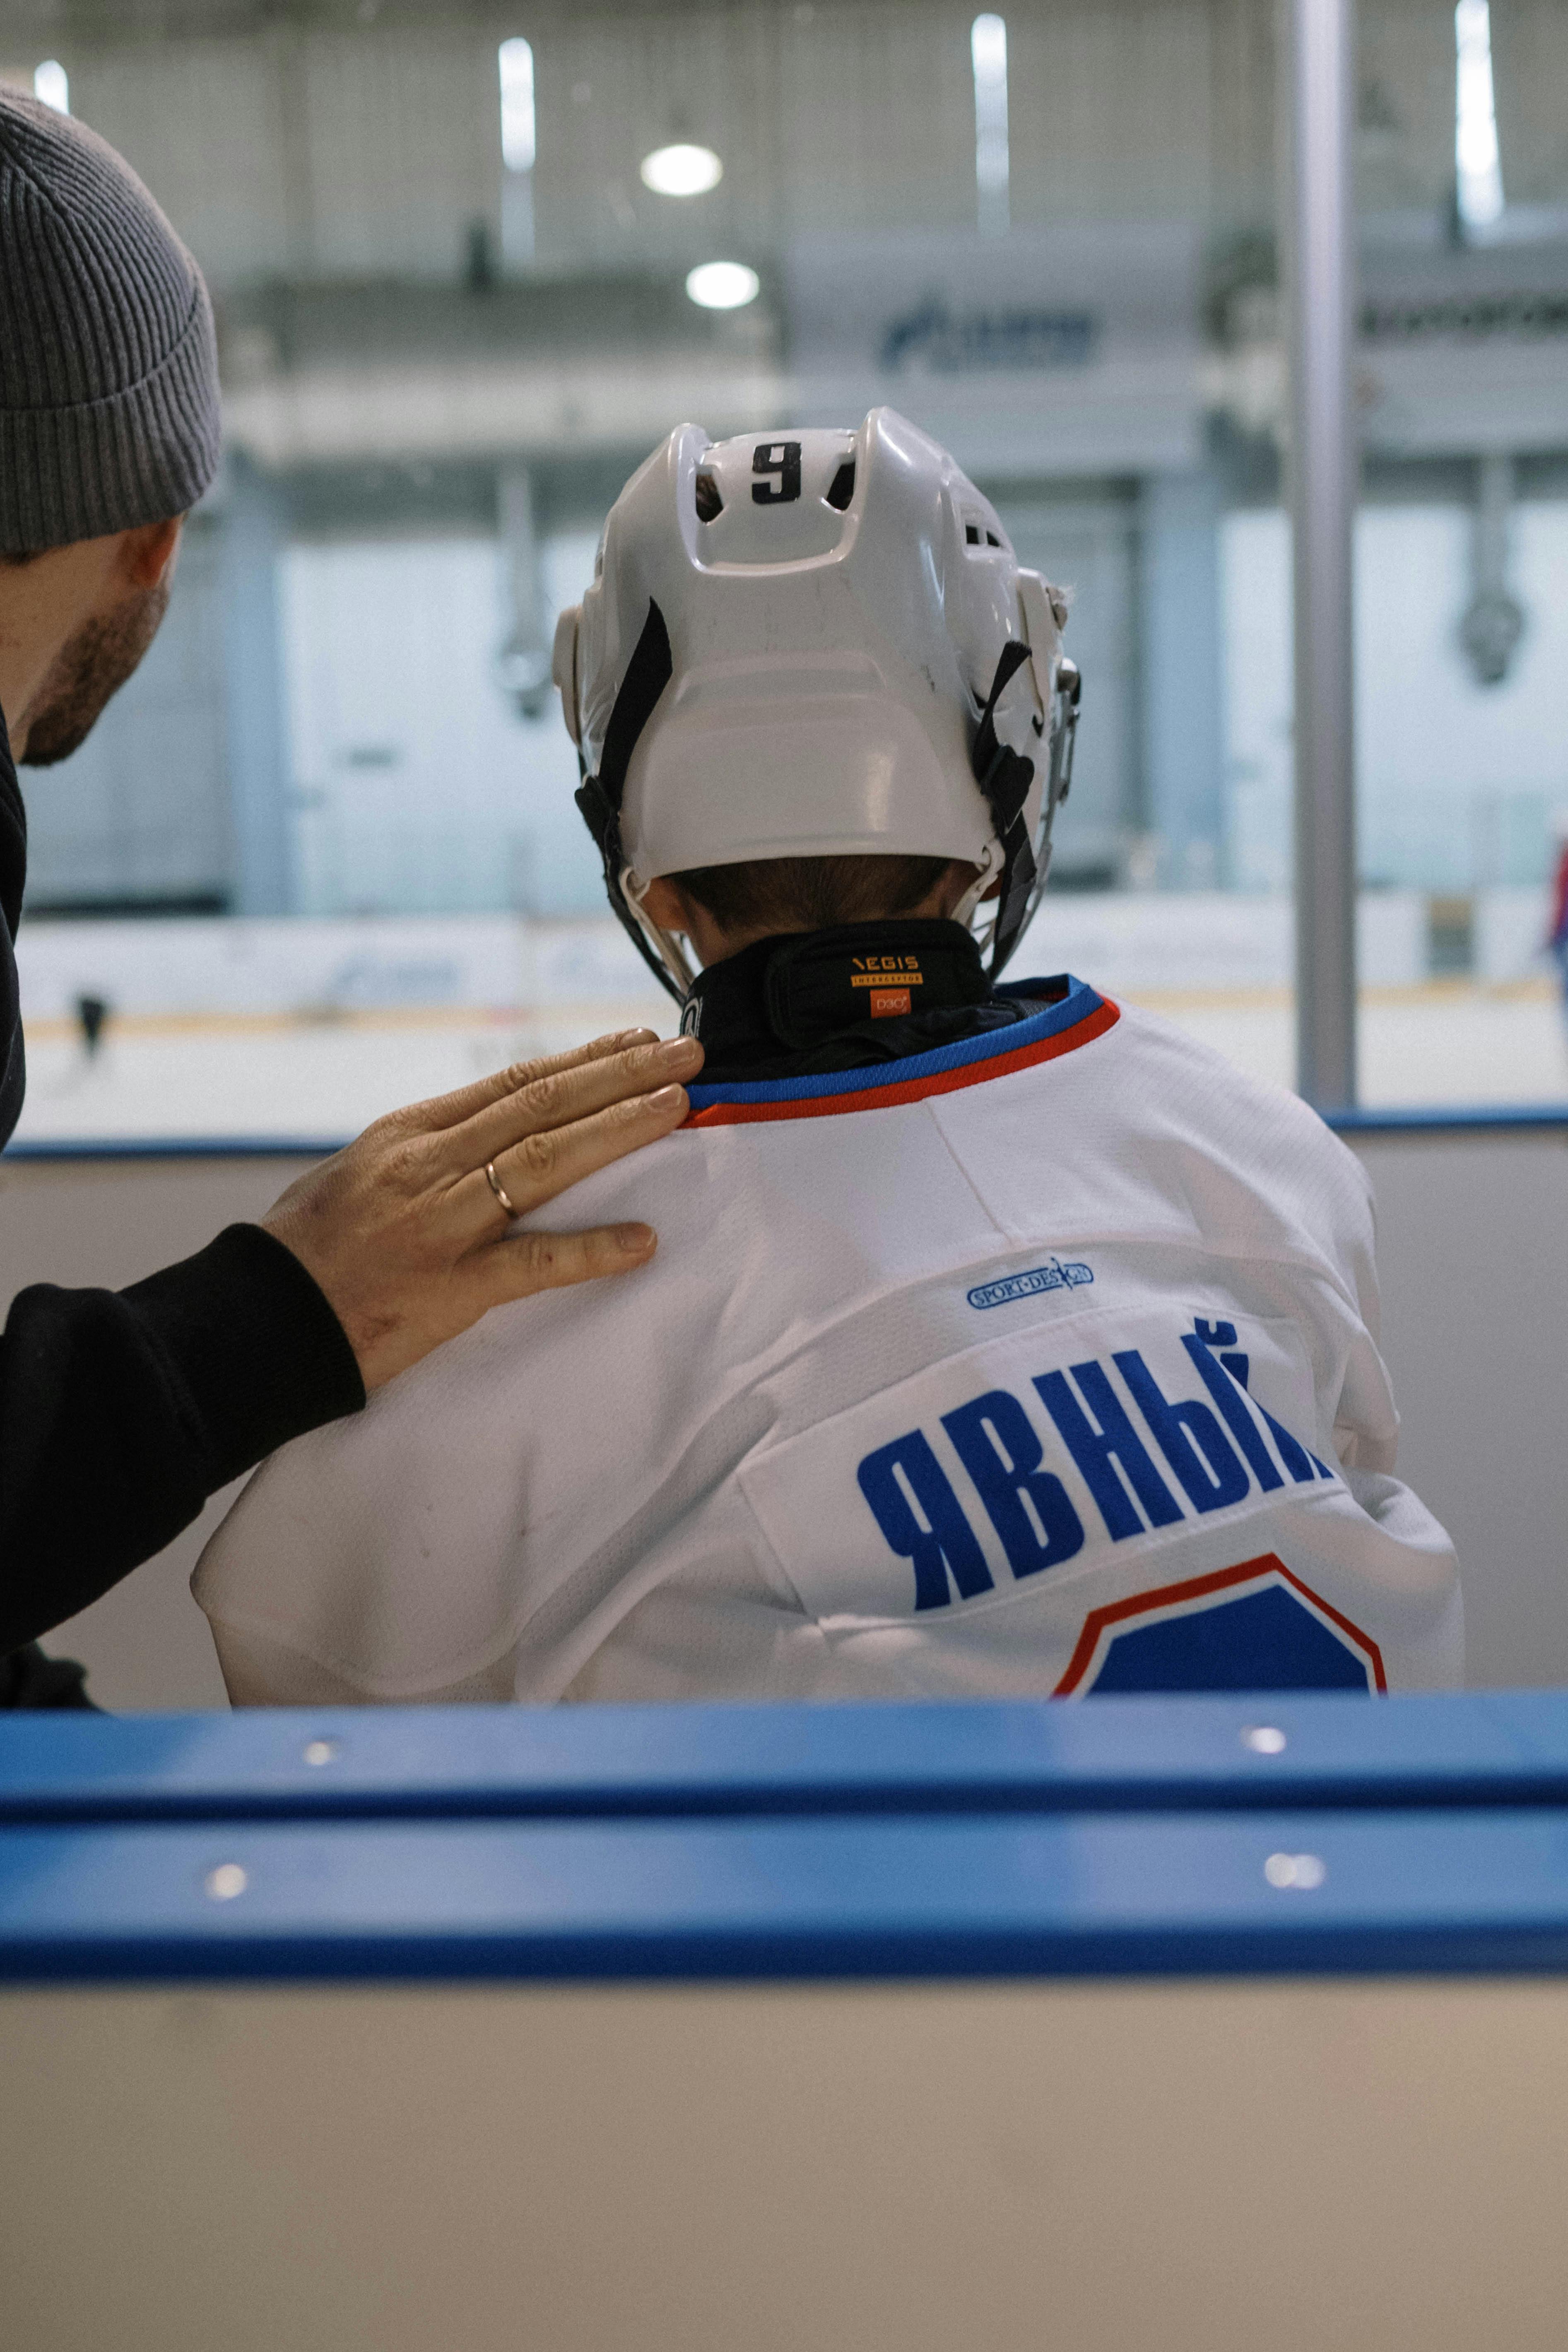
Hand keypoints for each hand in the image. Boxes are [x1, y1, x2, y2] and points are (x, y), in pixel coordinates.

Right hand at [262, 1028, 701, 1390]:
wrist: (254, 1321)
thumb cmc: (301, 1253)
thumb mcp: (356, 1176)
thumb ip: (420, 1155)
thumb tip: (477, 1136)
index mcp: (408, 1134)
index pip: (513, 1083)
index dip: (582, 1060)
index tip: (636, 1042)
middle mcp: (429, 1165)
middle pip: (542, 1105)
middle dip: (619, 1075)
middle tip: (686, 1053)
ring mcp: (442, 1224)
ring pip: (546, 1161)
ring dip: (618, 1130)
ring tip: (677, 1107)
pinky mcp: (450, 1288)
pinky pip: (535, 1262)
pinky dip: (592, 1249)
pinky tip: (643, 1239)